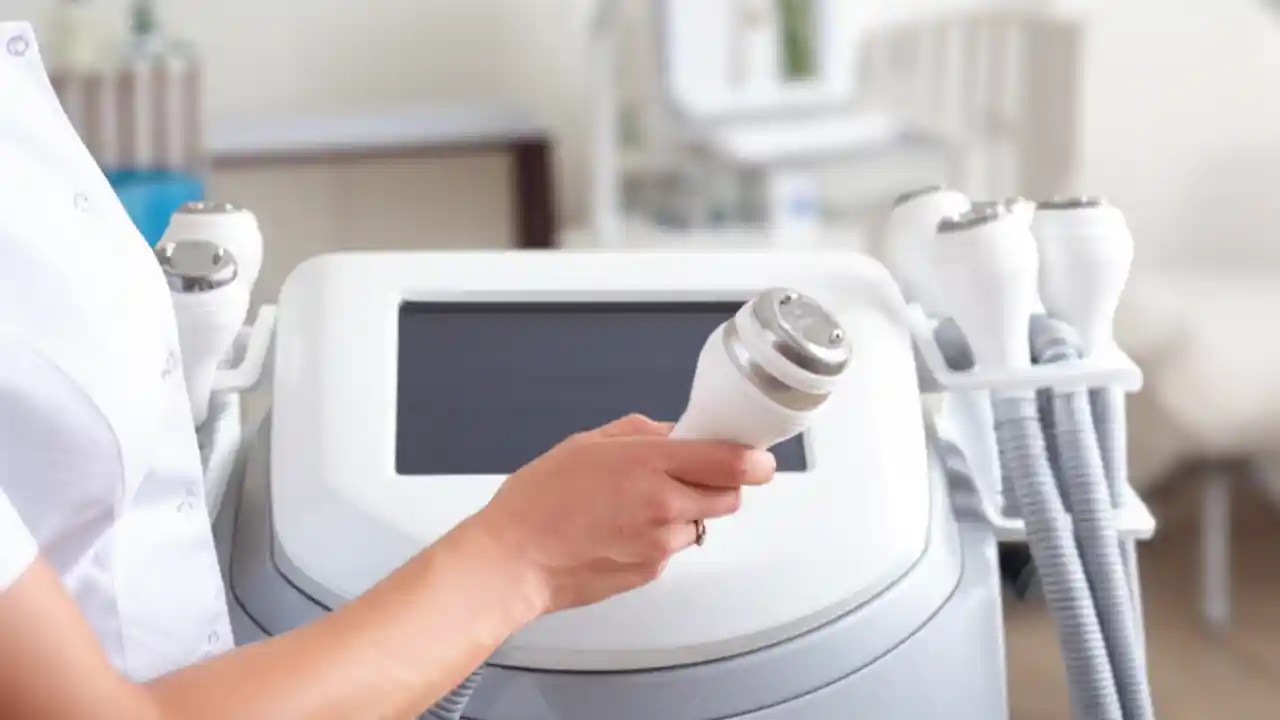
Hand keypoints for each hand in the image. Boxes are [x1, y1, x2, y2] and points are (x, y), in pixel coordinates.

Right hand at [466, 414, 774, 614]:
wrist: (513, 560)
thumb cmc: (537, 502)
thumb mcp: (586, 444)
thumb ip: (639, 433)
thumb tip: (673, 432)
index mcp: (650, 464)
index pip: (733, 462)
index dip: (754, 459)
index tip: (755, 456)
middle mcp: (664, 506)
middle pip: (730, 496)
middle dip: (720, 484)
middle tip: (691, 477)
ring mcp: (660, 543)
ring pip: (702, 524)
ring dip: (685, 514)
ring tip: (638, 508)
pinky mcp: (652, 572)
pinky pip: (673, 549)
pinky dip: (660, 539)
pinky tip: (622, 531)